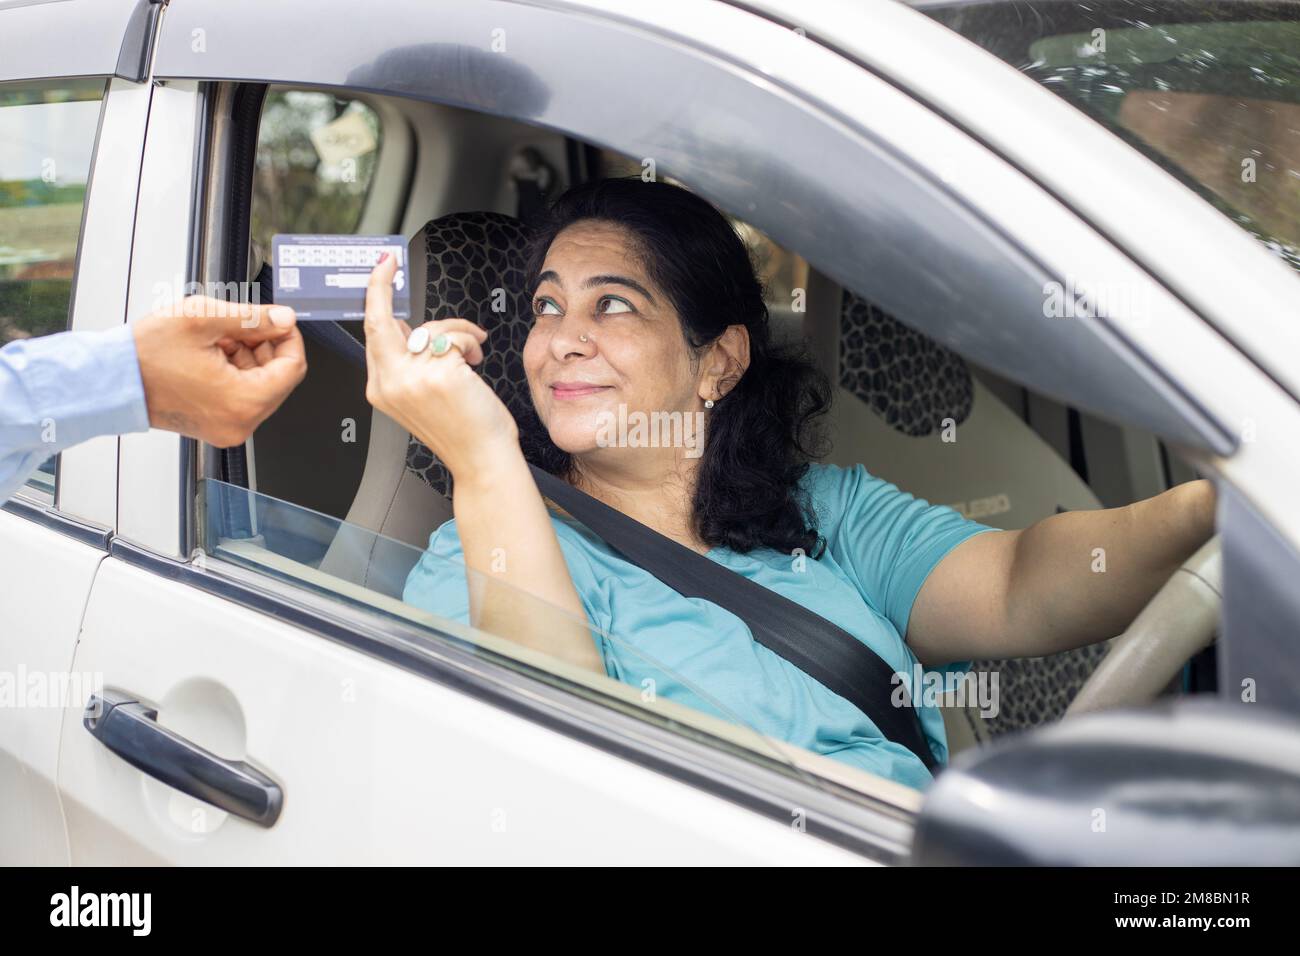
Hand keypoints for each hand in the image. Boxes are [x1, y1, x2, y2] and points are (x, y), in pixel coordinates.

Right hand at [132, 296, 306, 446]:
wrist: (111, 380)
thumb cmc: (147, 354)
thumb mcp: (204, 319)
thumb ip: (253, 318)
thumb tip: (285, 318)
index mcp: (243, 401)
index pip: (293, 368)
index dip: (289, 338)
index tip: (279, 320)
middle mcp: (239, 423)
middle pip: (279, 379)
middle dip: (265, 347)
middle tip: (240, 326)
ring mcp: (228, 428)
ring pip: (261, 386)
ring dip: (248, 357)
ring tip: (218, 339)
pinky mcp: (216, 426)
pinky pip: (242, 397)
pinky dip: (235, 372)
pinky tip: (213, 354)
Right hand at [363, 252, 519, 477]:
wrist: (483, 458)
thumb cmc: (462, 430)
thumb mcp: (419, 396)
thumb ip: (406, 362)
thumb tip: (403, 327)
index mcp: (382, 389)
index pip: (370, 334)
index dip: (373, 298)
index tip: (378, 273)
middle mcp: (391, 383)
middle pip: (380, 320)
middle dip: (381, 285)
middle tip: (390, 262)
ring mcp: (412, 378)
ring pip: (429, 327)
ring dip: (457, 333)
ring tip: (470, 353)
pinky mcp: (438, 373)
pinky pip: (452, 335)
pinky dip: (469, 340)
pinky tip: (475, 359)